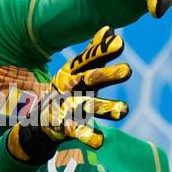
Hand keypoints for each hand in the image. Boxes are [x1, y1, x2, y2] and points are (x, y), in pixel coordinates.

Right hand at [6, 26, 130, 162]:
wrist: (42, 119)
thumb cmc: (68, 90)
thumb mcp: (78, 70)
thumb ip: (94, 52)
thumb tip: (109, 29)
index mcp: (74, 71)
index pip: (90, 59)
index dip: (104, 51)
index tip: (121, 43)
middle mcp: (71, 86)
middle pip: (90, 79)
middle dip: (108, 75)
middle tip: (129, 70)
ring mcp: (67, 106)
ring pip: (88, 106)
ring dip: (106, 107)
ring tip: (125, 110)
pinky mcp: (65, 127)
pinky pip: (78, 132)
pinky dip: (88, 137)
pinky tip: (100, 142)